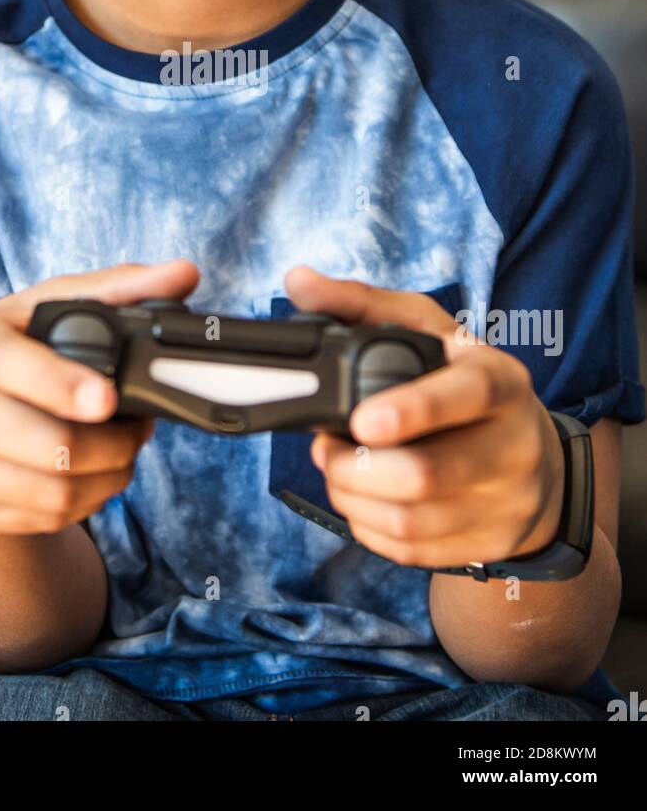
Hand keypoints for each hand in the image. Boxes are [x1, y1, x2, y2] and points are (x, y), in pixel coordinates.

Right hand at [0, 258, 199, 533]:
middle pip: (50, 447)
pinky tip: (90, 476)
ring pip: (55, 493)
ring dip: (108, 477)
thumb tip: (185, 273)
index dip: (64, 387)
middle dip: (114, 445)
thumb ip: (118, 288)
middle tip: (139, 428)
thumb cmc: (8, 347)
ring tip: (121, 452)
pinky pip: (43, 519)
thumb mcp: (48, 308)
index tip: (108, 400)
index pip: (13, 368)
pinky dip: (83, 502)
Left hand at [284, 266, 565, 569]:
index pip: (463, 398)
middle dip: (353, 466)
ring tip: (337, 469)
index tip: (361, 420)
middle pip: (425, 474)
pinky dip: (368, 528)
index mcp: (500, 381)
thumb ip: (362, 304)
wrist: (533, 456)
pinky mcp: (487, 545)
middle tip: (327, 447)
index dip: (412, 411)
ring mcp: (505, 503)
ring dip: (352, 498)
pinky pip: (411, 551)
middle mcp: (513, 445)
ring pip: (410, 521)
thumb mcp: (428, 329)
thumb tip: (299, 281)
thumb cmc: (464, 380)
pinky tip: (361, 500)